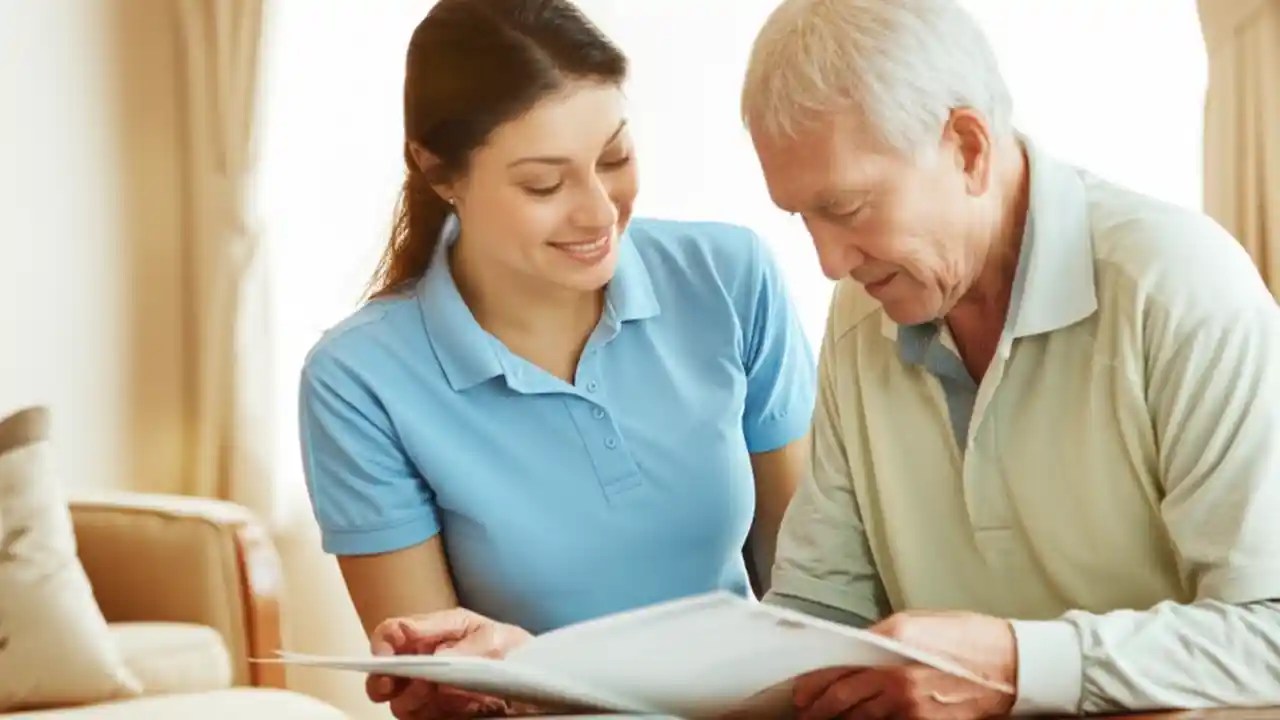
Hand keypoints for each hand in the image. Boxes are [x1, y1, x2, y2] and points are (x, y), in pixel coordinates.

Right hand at [366, 608, 535, 718]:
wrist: (534, 681)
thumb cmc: (513, 649)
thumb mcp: (493, 639)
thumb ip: (461, 647)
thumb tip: (434, 659)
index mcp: (433, 633)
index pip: (393, 633)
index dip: (382, 644)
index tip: (385, 657)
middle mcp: (423, 661)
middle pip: (384, 671)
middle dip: (381, 678)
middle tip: (390, 685)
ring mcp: (427, 690)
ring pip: (398, 700)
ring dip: (407, 698)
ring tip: (428, 692)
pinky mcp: (435, 714)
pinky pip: (416, 718)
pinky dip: (422, 715)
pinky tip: (439, 709)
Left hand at [792, 611, 1017, 719]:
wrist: (1011, 665)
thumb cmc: (967, 637)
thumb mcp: (918, 623)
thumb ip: (882, 638)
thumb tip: (856, 651)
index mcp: (891, 640)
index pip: (839, 665)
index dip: (814, 682)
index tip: (802, 690)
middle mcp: (896, 674)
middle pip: (843, 698)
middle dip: (819, 708)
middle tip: (806, 711)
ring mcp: (910, 704)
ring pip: (862, 717)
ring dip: (841, 719)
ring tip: (826, 719)